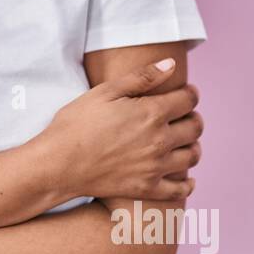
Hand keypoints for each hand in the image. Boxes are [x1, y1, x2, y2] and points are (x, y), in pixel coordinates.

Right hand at [35, 58, 202, 201]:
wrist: (58, 163)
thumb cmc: (76, 124)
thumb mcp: (105, 92)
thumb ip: (141, 77)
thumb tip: (171, 64)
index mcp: (152, 113)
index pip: (188, 100)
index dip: (190, 93)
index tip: (186, 93)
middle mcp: (160, 140)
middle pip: (195, 127)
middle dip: (193, 117)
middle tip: (184, 115)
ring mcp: (155, 167)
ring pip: (192, 156)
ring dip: (193, 145)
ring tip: (183, 141)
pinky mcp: (147, 188)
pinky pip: (179, 190)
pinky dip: (187, 184)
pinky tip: (186, 178)